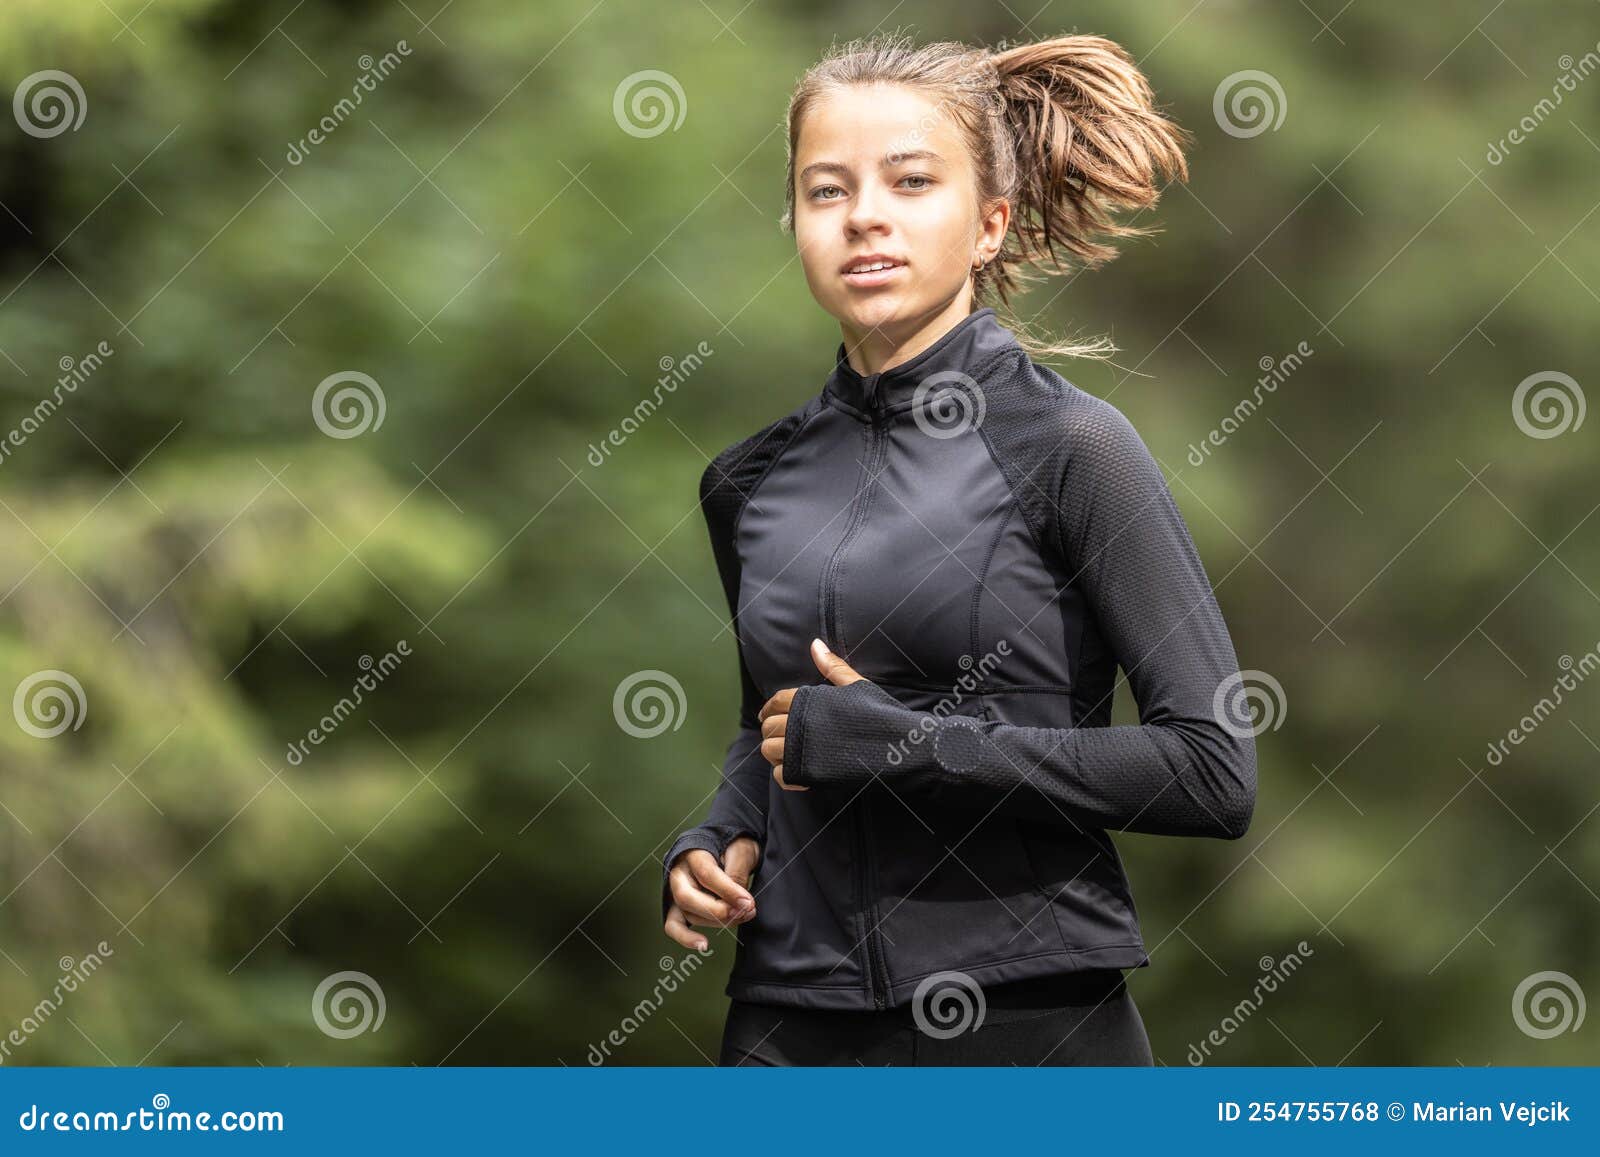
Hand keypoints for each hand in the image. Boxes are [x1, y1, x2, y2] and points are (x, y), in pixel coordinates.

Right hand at [662, 835, 759, 951]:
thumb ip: (737, 875)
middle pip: (687, 897)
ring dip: (718, 921)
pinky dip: (686, 938)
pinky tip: (703, 945)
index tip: (748, 902)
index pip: (706, 875)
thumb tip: (738, 904)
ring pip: (689, 913)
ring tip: (743, 915)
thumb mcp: (740, 852)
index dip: (728, 891)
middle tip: (742, 912)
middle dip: (717, 911)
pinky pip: (675, 926)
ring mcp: (676, 891)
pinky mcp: (680, 907)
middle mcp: (679, 873)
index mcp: (693, 853)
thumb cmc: (733, 847)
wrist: (727, 848)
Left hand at [758, 637, 866, 791]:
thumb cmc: (879, 714)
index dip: (769, 709)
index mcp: (809, 699)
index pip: (775, 702)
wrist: (899, 747)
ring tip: (789, 753)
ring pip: (770, 750)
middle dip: (773, 731)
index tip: (769, 716)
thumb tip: (814, 643)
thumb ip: (833, 666)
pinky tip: (798, 772)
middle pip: (769, 727)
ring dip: (776, 752)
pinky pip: (782, 775)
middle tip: (783, 736)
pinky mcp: (808, 774)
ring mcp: (802, 750)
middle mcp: (800, 723)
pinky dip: (786, 775)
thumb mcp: (857, 685)